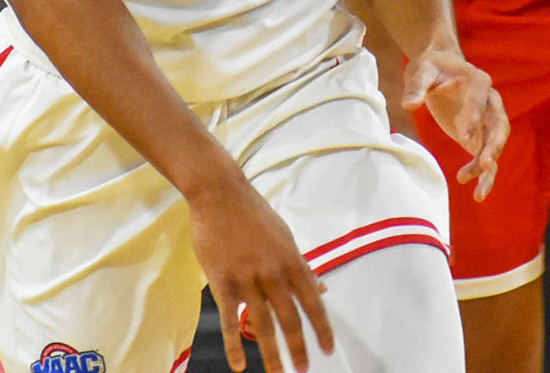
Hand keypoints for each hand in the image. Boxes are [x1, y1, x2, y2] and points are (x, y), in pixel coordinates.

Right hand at [189, 178, 334, 372]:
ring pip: (263, 324)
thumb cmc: (254, 215)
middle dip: (299, 348)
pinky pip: (230, 319)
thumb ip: (302, 267)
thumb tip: (322, 289)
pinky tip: (240, 365)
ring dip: (272, 354)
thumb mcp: (286, 238)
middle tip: (304, 370)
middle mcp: (275, 273)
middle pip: (291, 319)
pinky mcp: (222, 281)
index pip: (314, 302)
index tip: (328, 349)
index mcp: (293, 262)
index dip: (322, 328)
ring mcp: (248, 278)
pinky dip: (234, 344)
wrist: (221, 195)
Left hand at [405, 43, 508, 200]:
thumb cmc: (431, 67)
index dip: (474, 118)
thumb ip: (416, 87)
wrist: (439, 68)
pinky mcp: (480, 135)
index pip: (480, 101)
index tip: (464, 138)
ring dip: (488, 165)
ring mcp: (487, 120)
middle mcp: (489, 101)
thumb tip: (409, 105)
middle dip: (494, 145)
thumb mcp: (421, 71)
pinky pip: (486, 155)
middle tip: (485, 164)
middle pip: (500, 124)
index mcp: (477, 81)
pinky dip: (484, 174)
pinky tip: (476, 194)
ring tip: (475, 188)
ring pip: (496, 143)